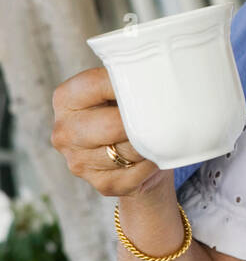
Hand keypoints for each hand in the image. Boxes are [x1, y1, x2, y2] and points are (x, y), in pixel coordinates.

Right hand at [51, 66, 170, 197]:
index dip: (128, 83)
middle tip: (164, 112)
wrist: (133, 156)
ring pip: (127, 150)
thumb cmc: (128, 113)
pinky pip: (137, 171)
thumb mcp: (119, 92)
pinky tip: (157, 153)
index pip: (96, 85)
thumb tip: (153, 76)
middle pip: (112, 124)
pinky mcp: (102, 184)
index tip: (152, 81)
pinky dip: (153, 161)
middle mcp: (65, 132)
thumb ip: (126, 81)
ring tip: (162, 132)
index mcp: (65, 100)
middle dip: (142, 120)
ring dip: (151, 142)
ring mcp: (79, 162)